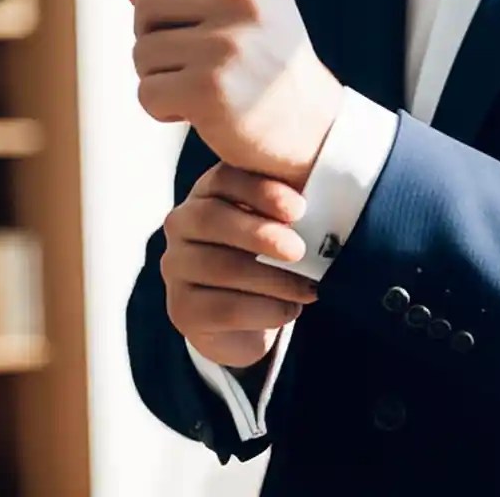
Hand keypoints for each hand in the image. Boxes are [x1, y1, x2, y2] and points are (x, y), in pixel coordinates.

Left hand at [130, 0, 342, 187]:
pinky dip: (161, 109)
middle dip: (149, 36)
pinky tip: (191, 114)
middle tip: (177, 62)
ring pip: (142, 51)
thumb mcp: (254, 13)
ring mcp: (228, 47)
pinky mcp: (211, 91)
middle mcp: (246, 4)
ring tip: (192, 90)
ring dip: (156, 76)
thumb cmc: (272, 68)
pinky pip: (147, 92)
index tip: (174, 25)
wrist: (314, 129)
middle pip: (147, 3)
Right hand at [161, 162, 315, 368]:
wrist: (249, 319)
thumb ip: (291, 210)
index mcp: (209, 193)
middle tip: (298, 250)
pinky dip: (267, 310)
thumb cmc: (270, 258)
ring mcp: (176, 267)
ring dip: (274, 279)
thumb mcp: (282, 226)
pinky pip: (225, 308)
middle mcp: (182, 225)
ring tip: (308, 288)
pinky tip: (290, 310)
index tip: (299, 207)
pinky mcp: (182, 309)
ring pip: (221, 267)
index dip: (261, 190)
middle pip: (212, 219)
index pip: (225, 179)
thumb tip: (323, 202)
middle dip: (260, 234)